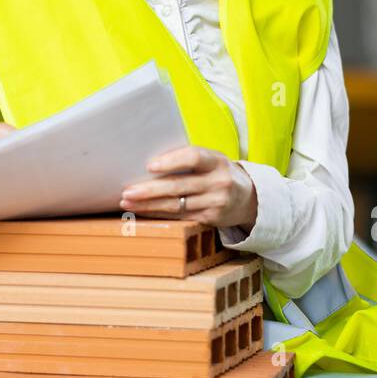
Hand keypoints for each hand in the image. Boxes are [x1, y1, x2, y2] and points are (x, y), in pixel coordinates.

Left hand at [119, 145, 257, 229]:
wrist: (249, 198)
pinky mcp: (211, 220)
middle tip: (128, 191)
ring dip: (148, 205)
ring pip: (176, 205)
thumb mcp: (212, 160)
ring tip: (127, 201)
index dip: (171, 161)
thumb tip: (149, 160)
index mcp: (218, 161)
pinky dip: (158, 214)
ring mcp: (216, 204)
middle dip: (150, 190)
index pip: (194, 157)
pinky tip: (142, 211)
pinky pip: (179, 217)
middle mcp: (219, 183)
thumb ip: (188, 158)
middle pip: (180, 186)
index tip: (149, 165)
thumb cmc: (218, 172)